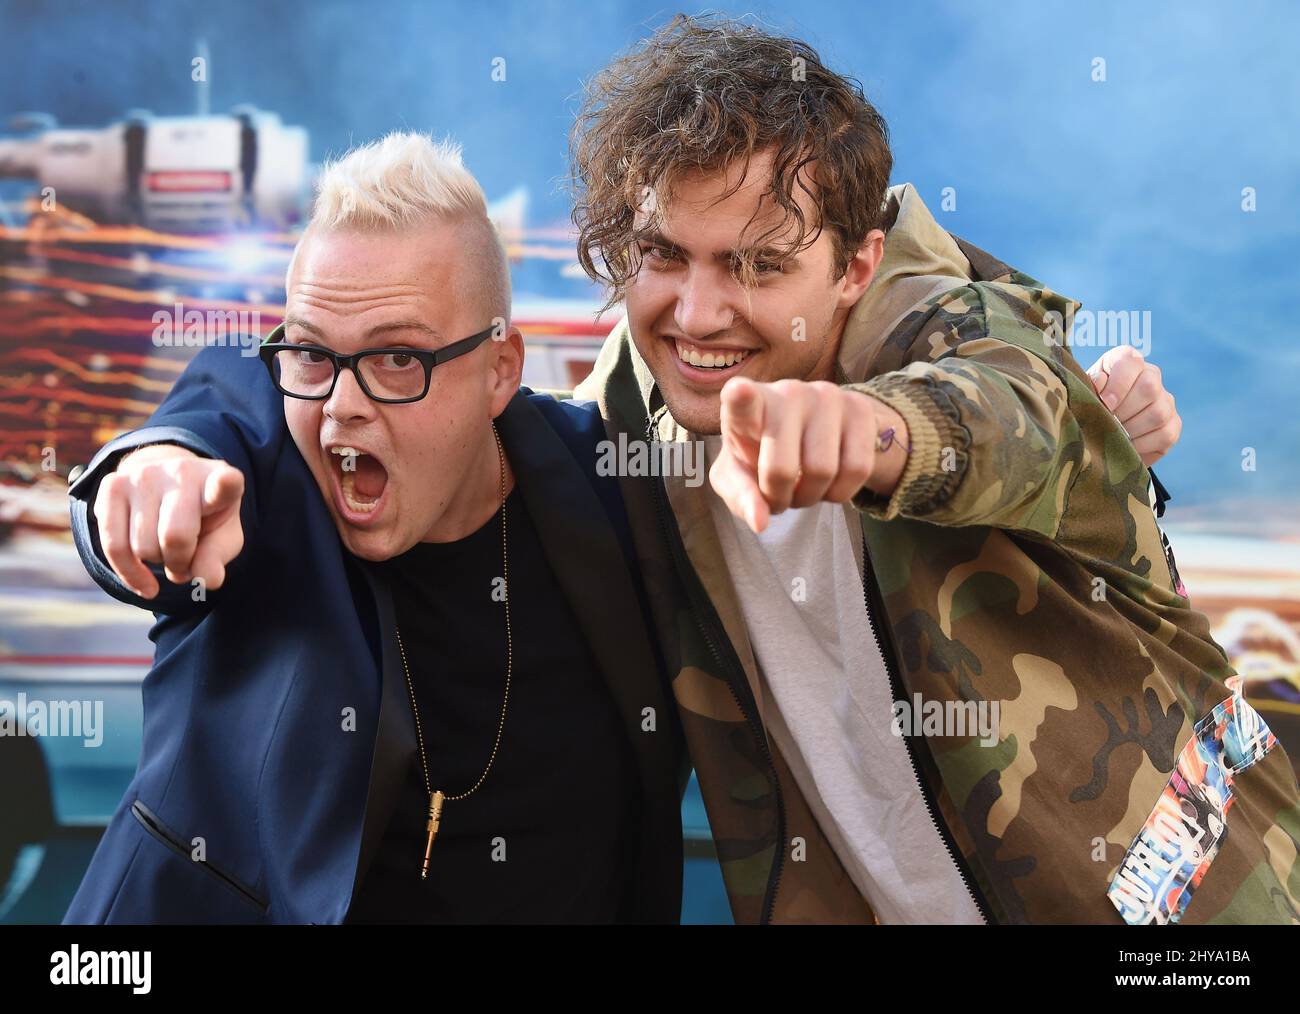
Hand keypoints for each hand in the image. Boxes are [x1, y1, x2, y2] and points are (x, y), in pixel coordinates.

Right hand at [92, 444, 244, 597]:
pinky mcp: (112, 485)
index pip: (224, 482)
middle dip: (180, 562)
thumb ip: (217, 558)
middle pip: (174, 537)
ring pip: (142, 547)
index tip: (228, 481)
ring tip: (167, 550)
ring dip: (156, 562)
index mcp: (219, 480)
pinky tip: (145, 583)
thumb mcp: (222, 538)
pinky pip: (113, 546)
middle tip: (186, 558)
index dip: (226, 483)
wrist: (168, 486)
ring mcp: (144, 474)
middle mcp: (182, 471)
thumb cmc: (204, 518)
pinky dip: (130, 574)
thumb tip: (207, 580)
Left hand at [710, 377, 904, 532]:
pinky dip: (841, 492)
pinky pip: (858, 469)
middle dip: (779, 497)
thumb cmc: (760, 453)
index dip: (739, 397)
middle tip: (777, 494)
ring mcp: (826, 396)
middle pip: (782, 469)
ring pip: (823, 471)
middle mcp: (787, 393)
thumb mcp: (739, 477)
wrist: (807, 432)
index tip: (738, 391)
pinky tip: (828, 480)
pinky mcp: (860, 408)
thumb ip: (742, 497)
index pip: (740, 400)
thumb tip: (761, 522)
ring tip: (801, 484)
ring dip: (810, 497)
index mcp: (745, 406)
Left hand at [1087, 346, 1180, 465]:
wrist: (1098, 429)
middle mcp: (1151, 375)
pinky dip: (1142, 445)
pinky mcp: (1173, 425)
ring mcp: (1166, 400)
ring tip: (1114, 435)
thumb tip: (1100, 382)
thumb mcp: (1083, 390)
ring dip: (1131, 429)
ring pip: (1158, 413)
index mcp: (1127, 360)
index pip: (1131, 362)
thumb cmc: (1088, 404)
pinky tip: (1127, 446)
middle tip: (1107, 423)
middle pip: (1149, 388)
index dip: (1118, 384)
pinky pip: (1165, 435)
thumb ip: (1089, 384)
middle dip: (1123, 411)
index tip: (1105, 403)